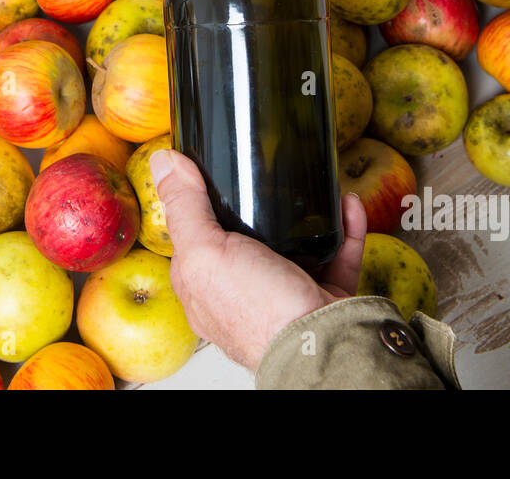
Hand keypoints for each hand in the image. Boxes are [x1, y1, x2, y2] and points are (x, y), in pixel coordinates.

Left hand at [148, 148, 368, 369]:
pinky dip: (345, 228)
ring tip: (309, 183)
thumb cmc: (256, 311)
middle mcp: (242, 293)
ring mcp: (285, 295)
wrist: (320, 346)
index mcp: (204, 287)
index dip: (197, 205)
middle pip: (247, 239)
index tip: (210, 170)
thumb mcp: (206, 252)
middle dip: (259, 206)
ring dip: (307, 213)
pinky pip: (337, 254)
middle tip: (267, 172)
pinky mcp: (324, 295)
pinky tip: (346, 203)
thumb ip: (185, 208)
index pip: (193, 238)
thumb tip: (162, 162)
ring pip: (296, 244)